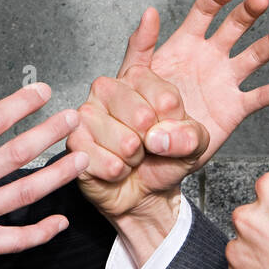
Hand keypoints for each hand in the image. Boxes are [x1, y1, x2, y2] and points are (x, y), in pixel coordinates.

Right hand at [0, 75, 88, 268]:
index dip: (23, 102)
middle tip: (73, 118)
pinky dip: (40, 233)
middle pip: (19, 151)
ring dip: (58, 175)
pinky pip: (14, 240)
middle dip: (51, 132)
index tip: (42, 92)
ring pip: (26, 192)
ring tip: (81, 160)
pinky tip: (59, 222)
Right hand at [74, 62, 209, 222]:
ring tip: (131, 154)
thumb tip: (160, 137)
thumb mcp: (194, 143)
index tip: (169, 127)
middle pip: (143, 117)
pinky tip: (117, 166)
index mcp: (138, 77)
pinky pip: (109, 163)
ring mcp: (86, 114)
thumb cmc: (165, 158)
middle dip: (152, 140)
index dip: (174, 123)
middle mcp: (107, 89)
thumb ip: (190, 135)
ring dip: (135, 158)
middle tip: (147, 143)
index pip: (167, 97)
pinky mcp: (74, 142)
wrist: (145, 191)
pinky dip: (119, 172)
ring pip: (126, 142)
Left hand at [119, 0, 268, 164]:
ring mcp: (225, 82)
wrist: (148, 151)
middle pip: (234, 27)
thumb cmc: (138, 109)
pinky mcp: (234, 109)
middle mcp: (210, 58)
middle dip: (248, 12)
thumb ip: (141, 43)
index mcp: (186, 44)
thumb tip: (150, 10)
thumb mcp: (133, 73)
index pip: (204, 12)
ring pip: (253, 57)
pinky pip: (260, 97)